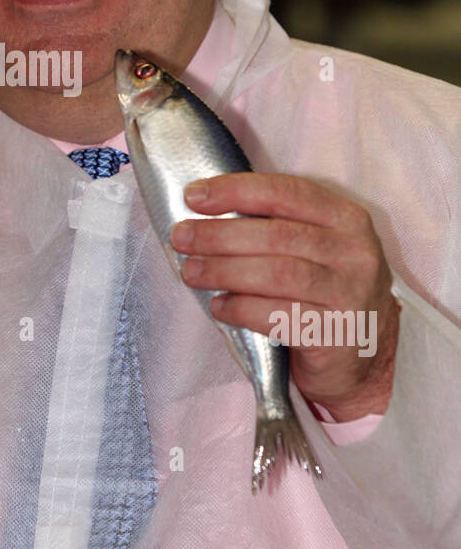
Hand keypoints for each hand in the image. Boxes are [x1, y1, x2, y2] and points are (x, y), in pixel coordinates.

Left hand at [170, 173, 399, 421]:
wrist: (367, 357)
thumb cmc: (326, 291)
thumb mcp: (318, 248)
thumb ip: (276, 227)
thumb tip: (204, 217)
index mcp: (347, 219)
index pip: (286, 193)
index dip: (236, 191)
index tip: (193, 196)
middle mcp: (355, 253)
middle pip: (277, 235)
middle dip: (219, 234)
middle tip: (181, 238)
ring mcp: (351, 295)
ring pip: (277, 274)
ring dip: (224, 271)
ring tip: (190, 272)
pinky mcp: (337, 335)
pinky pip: (279, 316)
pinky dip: (241, 309)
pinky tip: (219, 307)